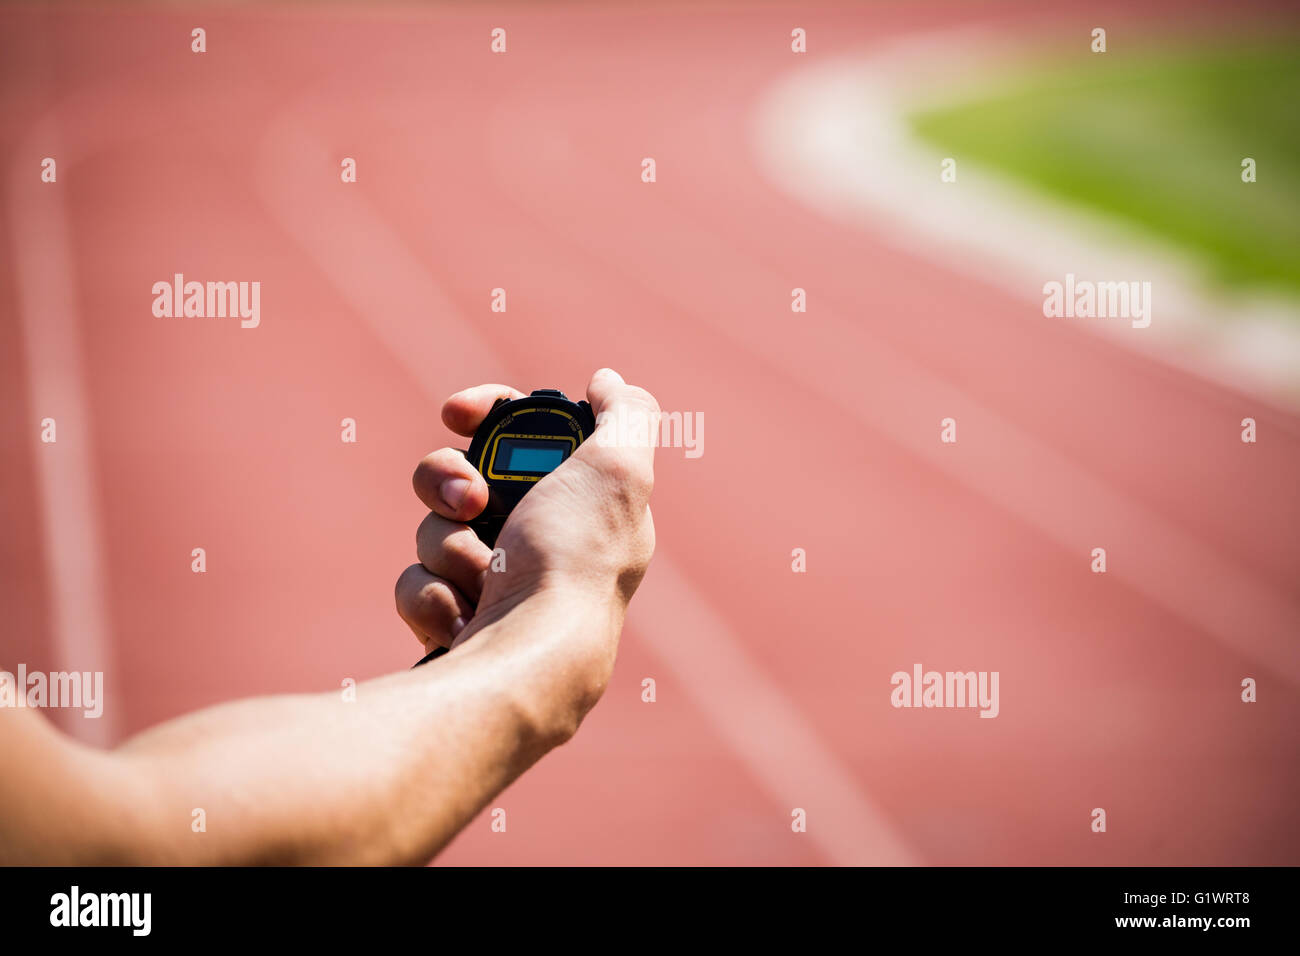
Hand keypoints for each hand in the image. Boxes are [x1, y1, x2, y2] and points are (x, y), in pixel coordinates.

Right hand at [395, 369, 657, 681]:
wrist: (530, 660)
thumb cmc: (574, 562)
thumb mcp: (620, 468)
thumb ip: (625, 414)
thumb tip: (607, 382)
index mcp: (581, 503)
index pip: (522, 437)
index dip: (484, 413)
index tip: (455, 411)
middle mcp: (540, 543)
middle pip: (461, 477)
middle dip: (449, 481)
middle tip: (469, 501)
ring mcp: (493, 586)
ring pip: (433, 530)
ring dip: (447, 545)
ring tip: (480, 576)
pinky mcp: (456, 624)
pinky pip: (416, 583)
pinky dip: (434, 595)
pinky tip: (465, 616)